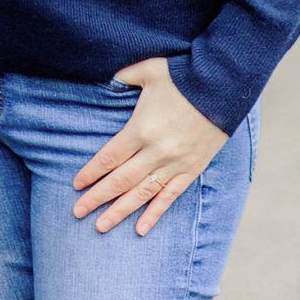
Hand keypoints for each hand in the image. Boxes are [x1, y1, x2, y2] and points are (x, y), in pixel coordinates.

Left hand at [72, 57, 228, 235]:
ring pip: (142, 194)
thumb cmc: (182, 76)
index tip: (76, 185)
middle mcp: (156, 152)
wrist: (224, 88)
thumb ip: (122, 77)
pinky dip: (155, 213)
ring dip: (120, 211)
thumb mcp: (146, 71)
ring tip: (101, 226)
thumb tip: (107, 80)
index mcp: (141, 129)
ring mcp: (176, 164)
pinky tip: (141, 228)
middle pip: (121, 181)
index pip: (109, 158)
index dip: (91, 173)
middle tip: (77, 212)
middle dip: (97, 198)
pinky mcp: (193, 170)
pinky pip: (170, 196)